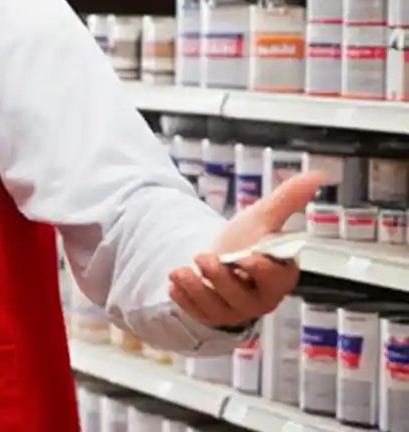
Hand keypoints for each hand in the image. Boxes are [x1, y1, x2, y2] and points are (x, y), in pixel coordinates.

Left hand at [170, 171, 325, 328]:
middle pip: (246, 298)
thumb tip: (318, 175)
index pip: (277, 279)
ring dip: (197, 287)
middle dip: (222, 279)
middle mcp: (262, 299)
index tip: (245, 256)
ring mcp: (237, 311)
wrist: (218, 256)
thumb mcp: (264, 216)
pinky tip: (175, 282)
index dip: (260, 268)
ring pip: (219, 308)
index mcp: (280, 276)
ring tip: (181, 269)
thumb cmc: (247, 240)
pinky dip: (184, 298)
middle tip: (203, 258)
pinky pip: (198, 314)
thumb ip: (289, 198)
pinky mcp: (213, 317)